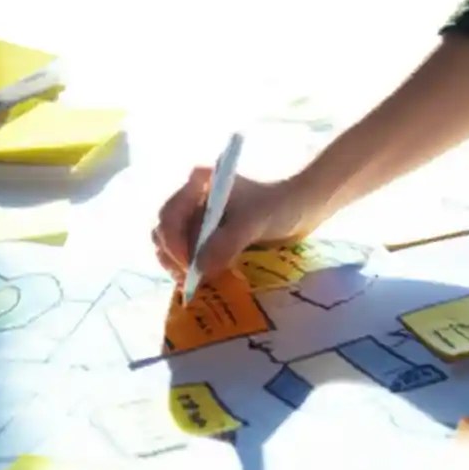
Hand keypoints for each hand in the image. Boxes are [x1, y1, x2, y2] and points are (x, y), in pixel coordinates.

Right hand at [151, 168, 325, 283]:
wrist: (304, 205)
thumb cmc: (279, 204)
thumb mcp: (253, 222)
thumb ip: (226, 243)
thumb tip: (200, 270)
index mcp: (196, 185)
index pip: (169, 216)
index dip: (174, 244)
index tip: (190, 267)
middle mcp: (191, 199)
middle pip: (165, 233)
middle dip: (174, 259)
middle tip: (192, 282)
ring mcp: (198, 218)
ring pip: (173, 247)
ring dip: (181, 267)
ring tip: (196, 285)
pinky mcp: (207, 235)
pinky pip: (190, 255)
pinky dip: (193, 269)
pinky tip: (204, 281)